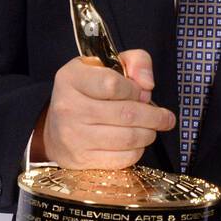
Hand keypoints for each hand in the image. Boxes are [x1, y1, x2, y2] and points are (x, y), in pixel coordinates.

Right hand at [36, 49, 176, 168]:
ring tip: (152, 128)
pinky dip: (137, 151)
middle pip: (126, 114)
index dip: (135, 89)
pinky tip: (137, 143)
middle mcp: (69, 107)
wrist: (55, 127)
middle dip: (154, 116)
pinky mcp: (82, 159)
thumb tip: (147, 84)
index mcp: (72, 78)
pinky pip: (122, 159)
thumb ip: (135, 61)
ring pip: (128, 138)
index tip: (143, 92)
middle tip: (165, 117)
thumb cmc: (86, 91)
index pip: (113, 84)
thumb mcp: (105, 64)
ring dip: (149, 134)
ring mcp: (73, 136)